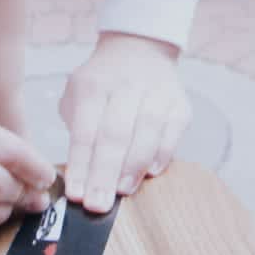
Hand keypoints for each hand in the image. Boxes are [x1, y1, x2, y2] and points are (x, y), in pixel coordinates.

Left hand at [61, 32, 190, 213]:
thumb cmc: (101, 84)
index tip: (76, 195)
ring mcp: (156, 93)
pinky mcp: (179, 104)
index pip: (85, 131)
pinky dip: (161, 154)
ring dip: (132, 167)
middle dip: (104, 174)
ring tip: (121, 192)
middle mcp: (125, 86)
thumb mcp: (77, 96)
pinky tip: (149, 173)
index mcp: (93, 85)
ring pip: (146, 132)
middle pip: (114, 134)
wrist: (138, 49)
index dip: (81, 165)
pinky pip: (172, 132)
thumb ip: (76, 132)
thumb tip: (76, 179)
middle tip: (97, 205)